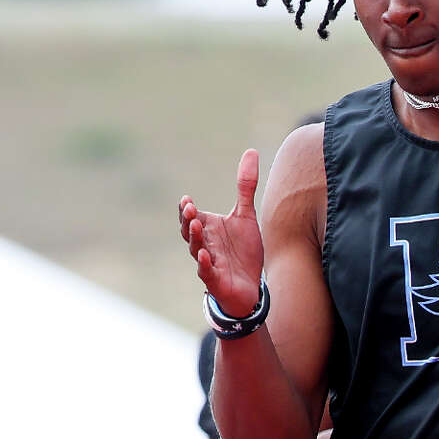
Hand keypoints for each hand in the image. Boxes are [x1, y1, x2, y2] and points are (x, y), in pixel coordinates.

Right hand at [179, 150, 265, 316]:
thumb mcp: (246, 215)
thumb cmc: (243, 252)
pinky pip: (206, 272)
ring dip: (195, 238)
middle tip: (189, 208)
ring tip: (197, 225)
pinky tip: (204, 255)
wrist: (251, 287)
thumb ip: (246, 186)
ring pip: (195, 249)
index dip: (186, 209)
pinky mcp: (215, 280)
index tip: (187, 199)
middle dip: (188, 220)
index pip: (191, 216)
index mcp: (208, 228)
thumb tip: (251, 151)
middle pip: (189, 230)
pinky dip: (204, 264)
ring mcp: (207, 262)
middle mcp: (204, 244)